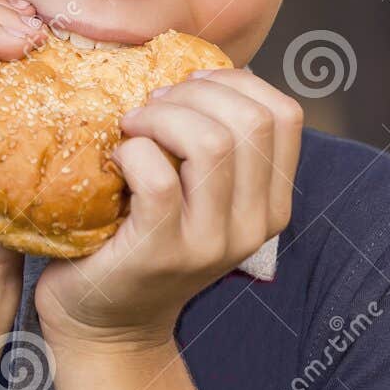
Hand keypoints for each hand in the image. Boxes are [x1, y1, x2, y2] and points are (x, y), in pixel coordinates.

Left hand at [35, 67, 301, 350]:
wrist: (104, 319)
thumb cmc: (143, 235)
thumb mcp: (199, 192)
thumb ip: (216, 142)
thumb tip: (201, 70)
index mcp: (273, 203)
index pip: (285, 114)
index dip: (235, 82)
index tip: (188, 88)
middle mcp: (255, 225)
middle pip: (248, 121)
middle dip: (191, 95)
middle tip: (150, 107)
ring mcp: (211, 242)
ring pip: (209, 142)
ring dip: (160, 117)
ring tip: (132, 127)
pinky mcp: (161, 251)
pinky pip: (157, 174)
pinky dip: (132, 149)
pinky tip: (116, 158)